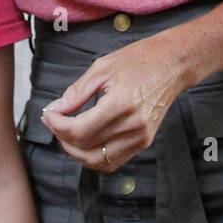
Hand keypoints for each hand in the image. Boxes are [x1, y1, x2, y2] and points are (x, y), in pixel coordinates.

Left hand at [40, 30, 187, 171]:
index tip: (49, 114)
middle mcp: (133, 126)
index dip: (57, 125)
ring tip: (66, 132)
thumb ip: (77, 92)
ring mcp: (140, 138)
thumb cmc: (139, 60)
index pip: (79, 130)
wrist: (173, 65)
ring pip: (98, 161)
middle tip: (53, 121)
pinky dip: (93, 157)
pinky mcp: (143, 142)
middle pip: (85, 148)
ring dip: (76, 151)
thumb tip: (56, 108)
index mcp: (121, 104)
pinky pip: (112, 161)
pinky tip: (84, 141)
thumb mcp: (102, 67)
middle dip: (62, 137)